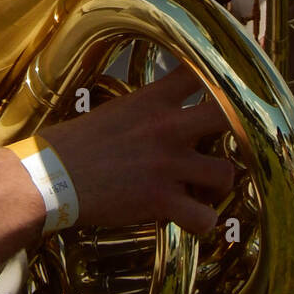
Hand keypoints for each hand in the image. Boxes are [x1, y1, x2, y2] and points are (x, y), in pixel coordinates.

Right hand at [45, 66, 234, 234]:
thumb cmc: (75, 144)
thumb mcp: (116, 111)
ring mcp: (168, 165)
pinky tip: (191, 218)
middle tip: (239, 141)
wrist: (48, 177)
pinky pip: (205, 219)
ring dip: (220, 185)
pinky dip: (203, 222)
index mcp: (154, 100)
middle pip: (233, 115)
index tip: (239, 80)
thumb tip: (171, 112)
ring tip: (205, 188)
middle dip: (244, 129)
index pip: (202, 70)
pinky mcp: (161, 200)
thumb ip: (150, 108)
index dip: (227, 73)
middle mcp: (168, 127)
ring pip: (227, 173)